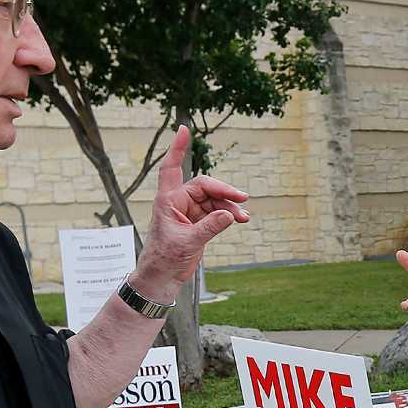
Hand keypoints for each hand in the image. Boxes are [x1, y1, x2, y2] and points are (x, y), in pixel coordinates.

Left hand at [138, 126, 250, 290]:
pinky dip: (228, 215)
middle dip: (224, 191)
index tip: (183, 129)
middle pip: (205, 186)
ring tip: (245, 218)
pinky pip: (216, 213)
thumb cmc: (164, 259)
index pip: (172, 168)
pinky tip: (240, 220)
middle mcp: (178, 202)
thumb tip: (229, 215)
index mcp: (168, 201)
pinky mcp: (198, 223)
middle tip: (242, 200)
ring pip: (214, 200)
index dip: (177, 148)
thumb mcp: (188, 243)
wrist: (162, 279)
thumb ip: (209, 228)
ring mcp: (189, 212)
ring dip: (229, 207)